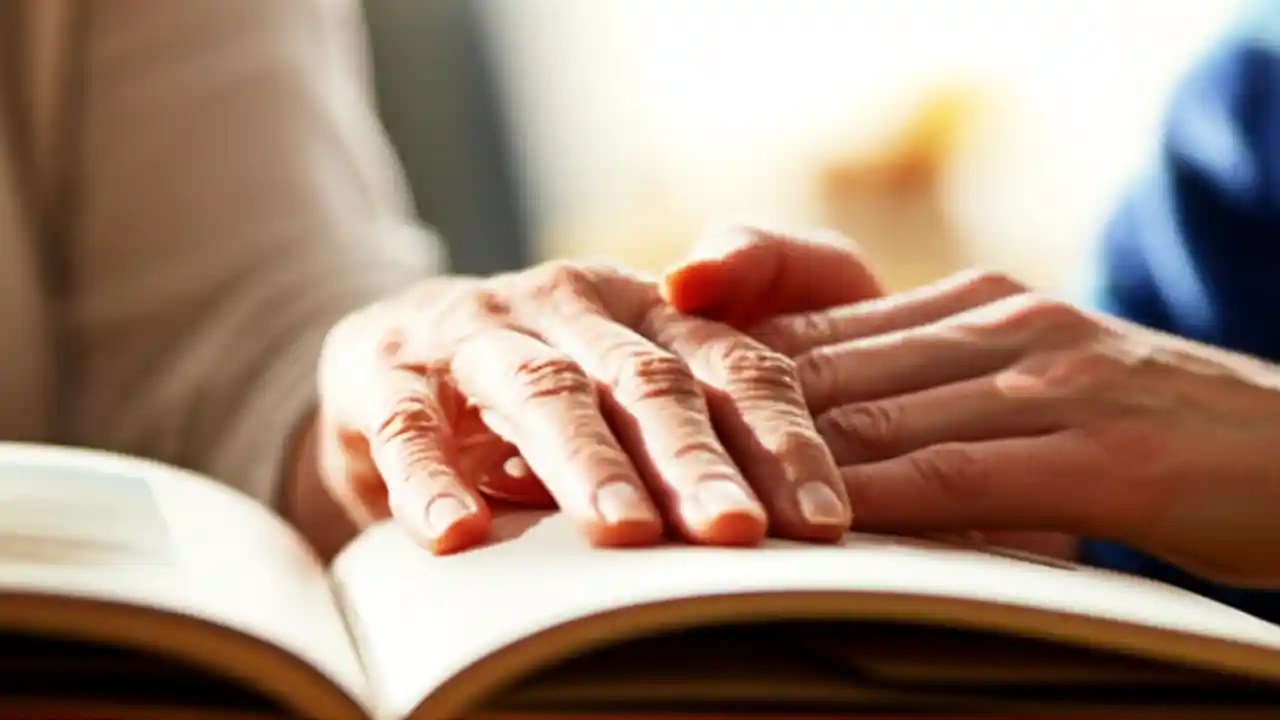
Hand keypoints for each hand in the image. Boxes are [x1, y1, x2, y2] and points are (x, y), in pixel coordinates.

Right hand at [315, 255, 870, 553]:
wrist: (393, 347)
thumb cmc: (546, 378)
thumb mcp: (631, 375)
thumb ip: (713, 408)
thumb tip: (811, 507)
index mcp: (645, 308)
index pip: (728, 364)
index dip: (778, 438)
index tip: (820, 521)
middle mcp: (568, 305)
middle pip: (644, 379)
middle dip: (693, 458)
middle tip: (735, 531)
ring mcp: (475, 333)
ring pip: (541, 390)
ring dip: (586, 462)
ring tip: (625, 531)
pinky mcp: (383, 372)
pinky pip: (408, 426)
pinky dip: (431, 479)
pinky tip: (457, 534)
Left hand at [673, 249, 1279, 586]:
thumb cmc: (1149, 434)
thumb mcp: (1029, 400)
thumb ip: (932, 407)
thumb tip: (828, 455)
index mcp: (975, 305)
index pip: (820, 331)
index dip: (726, 363)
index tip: (642, 390)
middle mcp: (1000, 323)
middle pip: (826, 368)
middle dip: (723, 409)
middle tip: (630, 443)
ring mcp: (1051, 378)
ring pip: (879, 419)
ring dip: (776, 456)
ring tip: (689, 490)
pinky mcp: (1104, 449)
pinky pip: (962, 475)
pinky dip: (881, 501)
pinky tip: (816, 527)